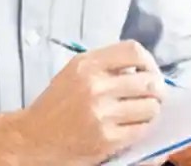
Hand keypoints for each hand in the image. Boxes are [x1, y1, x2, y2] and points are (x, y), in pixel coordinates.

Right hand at [16, 40, 167, 164]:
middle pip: (148, 80)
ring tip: (143, 112)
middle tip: (154, 95)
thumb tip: (144, 68)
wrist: (33, 138)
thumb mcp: (74, 73)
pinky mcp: (106, 139)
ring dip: (152, 110)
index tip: (149, 71)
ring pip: (150, 107)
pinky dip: (143, 128)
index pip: (133, 51)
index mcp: (86, 65)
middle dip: (157, 89)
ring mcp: (101, 114)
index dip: (149, 61)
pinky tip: (133, 126)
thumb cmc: (56, 105)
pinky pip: (141, 129)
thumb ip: (105, 66)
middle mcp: (94, 86)